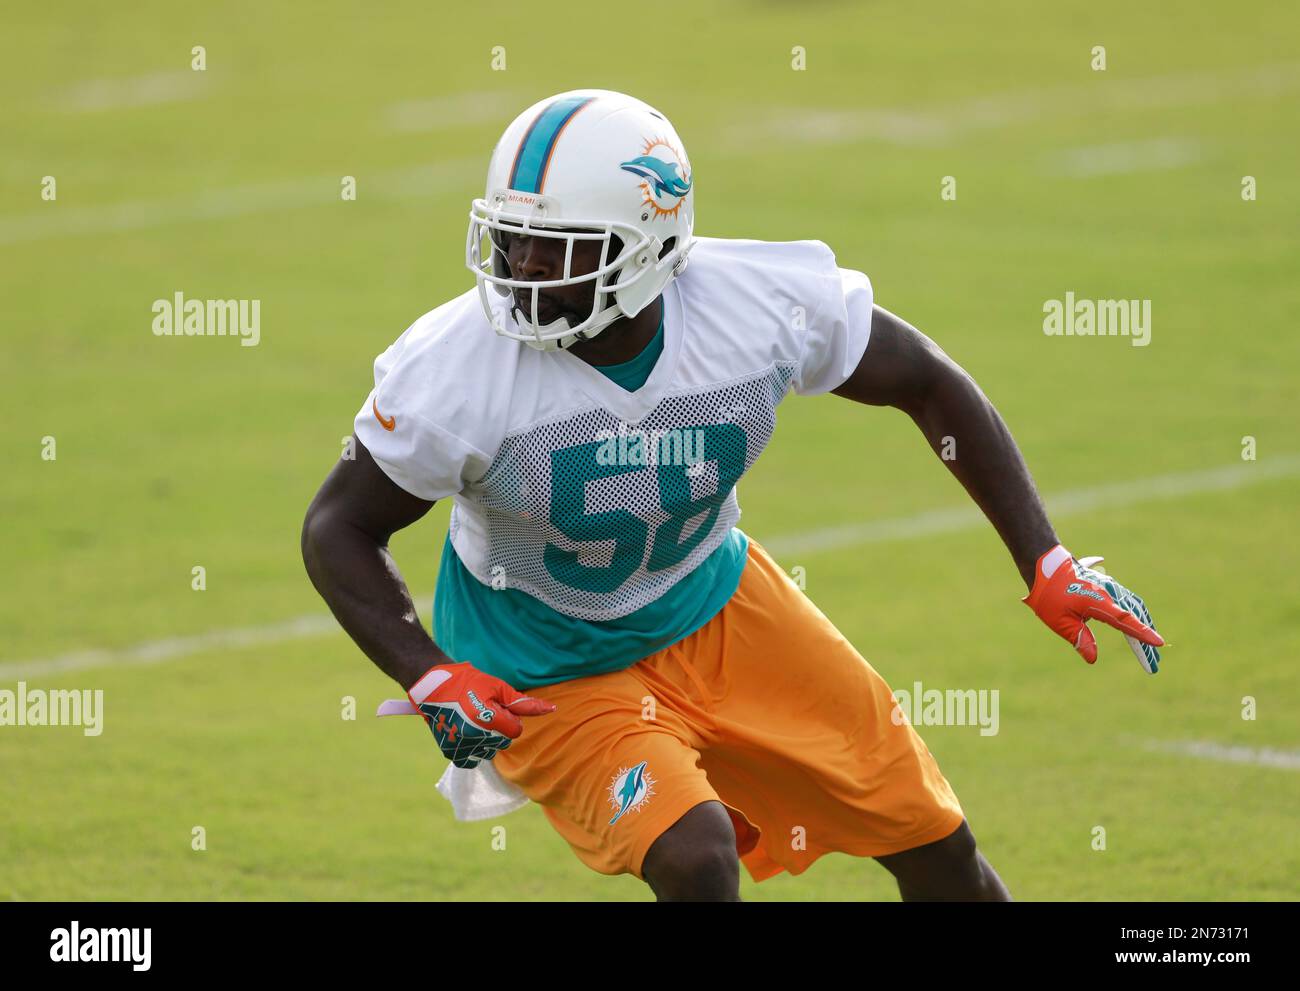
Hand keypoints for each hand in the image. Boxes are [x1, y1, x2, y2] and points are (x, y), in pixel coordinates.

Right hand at [377, 662, 556, 766]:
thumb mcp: (498, 687)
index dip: (509, 717)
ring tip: (471, 719)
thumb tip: (552, 709)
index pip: (515, 730)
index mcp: (487, 719)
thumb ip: (524, 703)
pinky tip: (466, 733)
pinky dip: (472, 749)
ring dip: (486, 739)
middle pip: (503, 742)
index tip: (495, 706)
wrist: (432, 685)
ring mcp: (461, 746)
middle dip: (498, 728)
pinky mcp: (450, 752)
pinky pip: (472, 760)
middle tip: (481, 710)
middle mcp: (474, 736)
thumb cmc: (468, 681)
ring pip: (489, 751)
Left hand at [1022, 545, 1164, 672]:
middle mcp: (1109, 593)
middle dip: (1145, 641)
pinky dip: (1135, 615)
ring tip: (1151, 647)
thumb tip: (1093, 659)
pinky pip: (1126, 602)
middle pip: (1134, 618)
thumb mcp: (1059, 621)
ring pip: (1133, 608)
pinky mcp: (1106, 587)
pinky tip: (1141, 622)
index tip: (1159, 643)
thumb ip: (1079, 639)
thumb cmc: (1049, 594)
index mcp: (1099, 602)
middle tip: (1154, 664)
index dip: (1142, 633)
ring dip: (1143, 627)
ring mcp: (1109, 588)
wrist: (1044, 565)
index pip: (1125, 621)